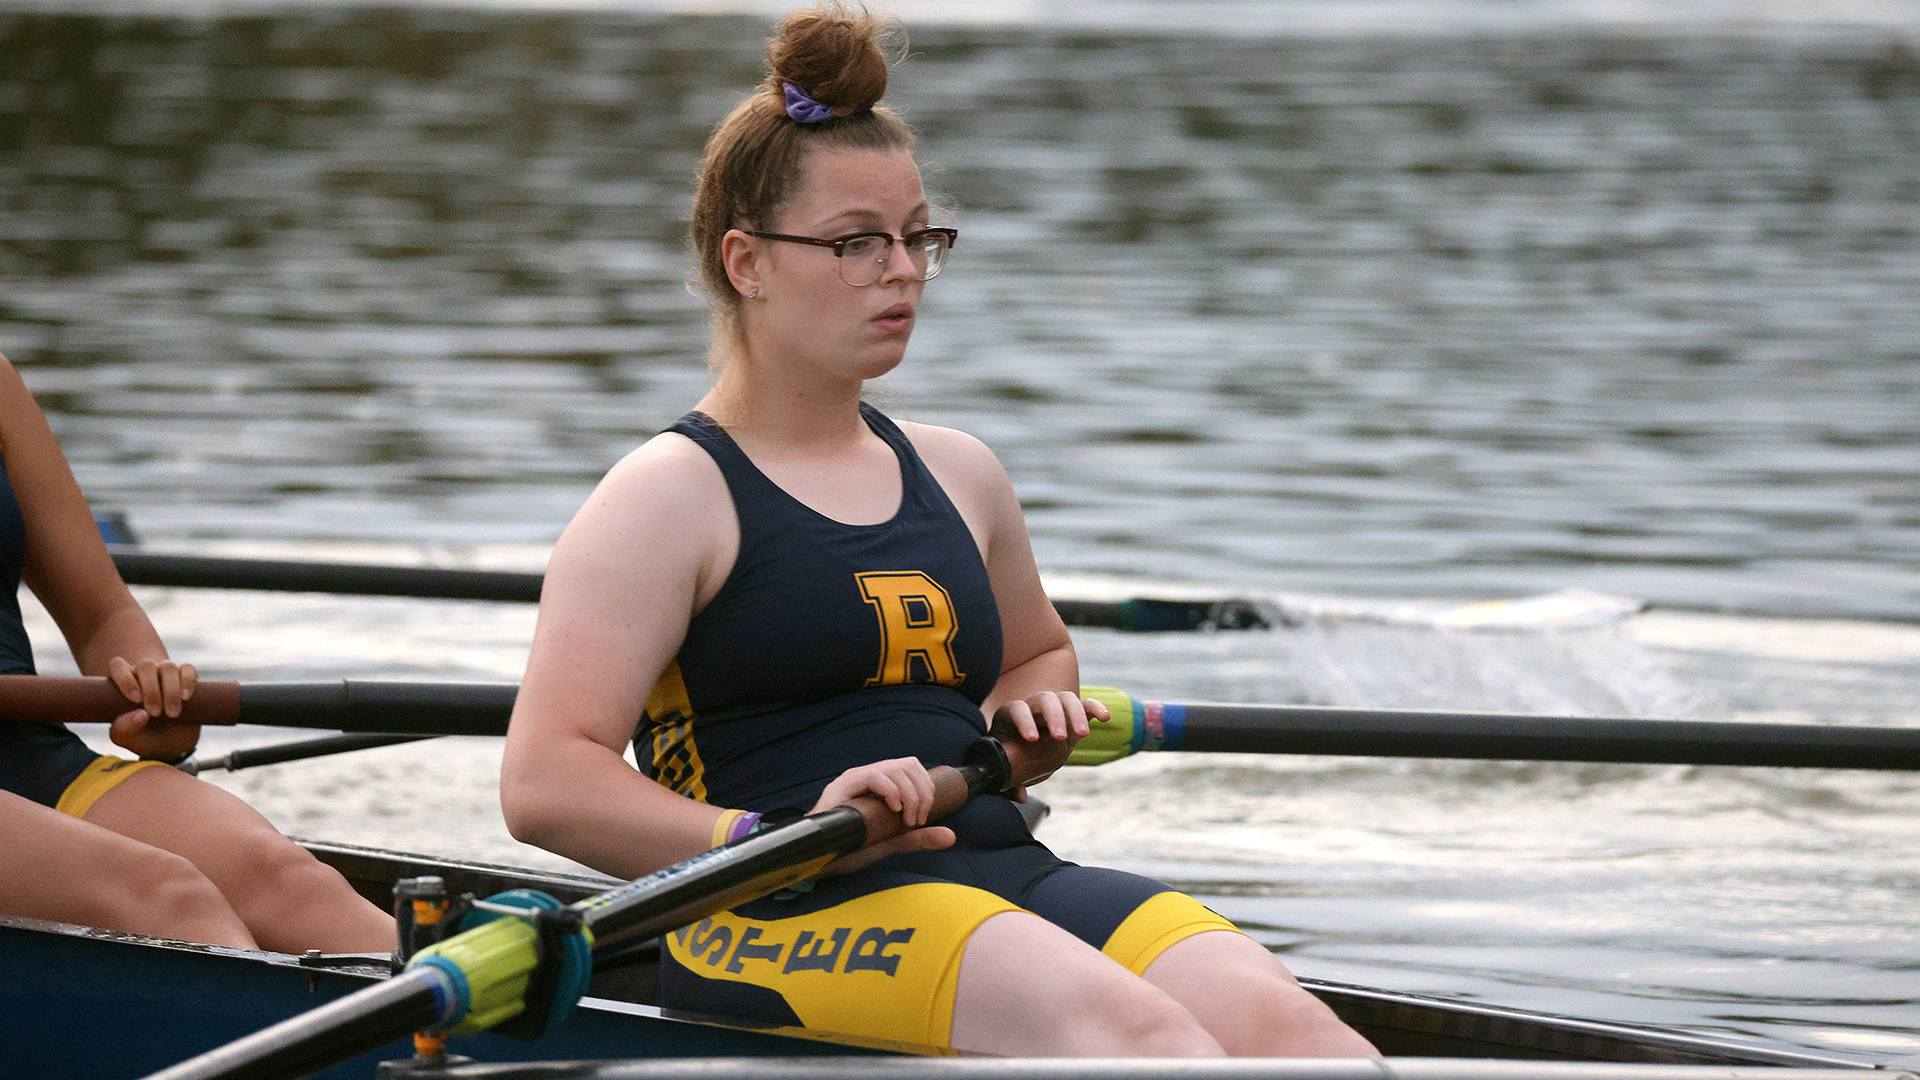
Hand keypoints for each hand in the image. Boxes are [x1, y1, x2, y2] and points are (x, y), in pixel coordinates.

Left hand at [106, 657, 199, 762]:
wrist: (172, 745)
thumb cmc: (143, 739)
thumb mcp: (128, 739)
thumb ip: (125, 729)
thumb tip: (141, 714)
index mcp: (123, 684)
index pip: (118, 665)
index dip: (125, 678)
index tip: (135, 699)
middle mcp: (143, 675)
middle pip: (146, 665)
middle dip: (152, 690)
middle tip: (155, 713)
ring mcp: (165, 674)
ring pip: (168, 666)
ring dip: (171, 690)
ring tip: (172, 713)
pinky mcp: (186, 678)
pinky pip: (188, 669)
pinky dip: (188, 680)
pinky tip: (186, 697)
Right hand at [809, 757, 954, 875]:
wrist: (822, 860)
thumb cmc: (854, 847)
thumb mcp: (892, 841)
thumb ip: (919, 837)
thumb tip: (951, 836)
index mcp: (881, 782)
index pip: (913, 766)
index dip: (926, 787)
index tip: (924, 816)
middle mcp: (869, 775)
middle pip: (908, 764)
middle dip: (922, 792)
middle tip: (917, 820)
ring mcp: (855, 778)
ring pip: (894, 768)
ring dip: (909, 794)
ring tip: (905, 820)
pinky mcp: (842, 786)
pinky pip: (874, 775)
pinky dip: (890, 791)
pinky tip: (893, 810)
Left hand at [990, 691, 1110, 800]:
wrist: (1021, 746)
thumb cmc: (1008, 755)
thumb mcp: (1004, 765)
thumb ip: (1009, 780)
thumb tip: (1021, 797)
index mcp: (1010, 715)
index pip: (1017, 709)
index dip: (1024, 722)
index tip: (1032, 740)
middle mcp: (1032, 706)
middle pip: (1044, 699)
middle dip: (1054, 716)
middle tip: (1060, 738)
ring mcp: (1053, 707)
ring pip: (1066, 699)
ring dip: (1076, 714)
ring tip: (1083, 735)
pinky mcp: (1071, 713)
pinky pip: (1085, 704)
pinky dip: (1096, 708)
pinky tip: (1106, 718)